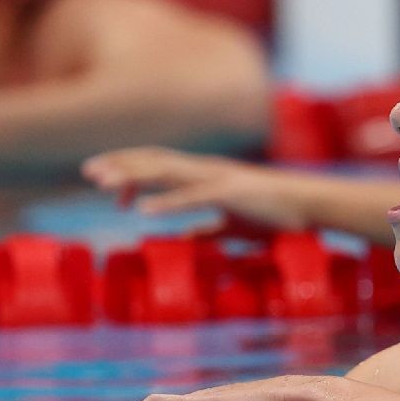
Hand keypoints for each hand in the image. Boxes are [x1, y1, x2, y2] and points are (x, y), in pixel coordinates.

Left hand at [82, 147, 316, 233]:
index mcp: (204, 175)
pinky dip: (166, 203)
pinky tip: (143, 212)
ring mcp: (217, 179)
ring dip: (133, 178)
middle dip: (119, 165)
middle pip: (153, 162)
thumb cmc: (276, 214)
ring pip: (166, 173)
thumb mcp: (233, 225)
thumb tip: (184, 238)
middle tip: (88, 172)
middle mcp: (206, 170)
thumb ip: (207, 229)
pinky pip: (193, 198)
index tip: (102, 181)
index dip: (128, 168)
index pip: (158, 165)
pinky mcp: (232, 194)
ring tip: (105, 187)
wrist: (311, 206)